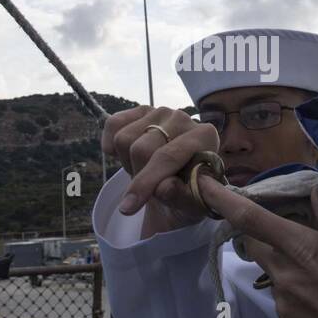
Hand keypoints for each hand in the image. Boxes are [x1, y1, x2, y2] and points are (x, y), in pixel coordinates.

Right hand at [100, 105, 220, 234]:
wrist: (176, 182)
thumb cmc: (187, 194)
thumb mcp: (189, 205)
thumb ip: (180, 197)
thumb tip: (164, 188)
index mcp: (205, 136)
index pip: (168, 156)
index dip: (146, 182)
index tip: (128, 207)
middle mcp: (183, 118)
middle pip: (140, 149)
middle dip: (137, 176)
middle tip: (148, 188)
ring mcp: (160, 112)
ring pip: (123, 139)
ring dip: (127, 163)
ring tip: (145, 171)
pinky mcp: (140, 110)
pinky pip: (113, 125)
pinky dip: (112, 147)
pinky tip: (128, 157)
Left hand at [199, 177, 317, 317]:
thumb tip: (316, 192)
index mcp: (302, 247)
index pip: (250, 219)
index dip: (223, 200)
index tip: (205, 185)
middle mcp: (283, 274)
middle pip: (255, 246)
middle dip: (268, 239)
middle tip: (300, 245)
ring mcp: (281, 305)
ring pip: (273, 278)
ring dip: (288, 274)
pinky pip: (282, 308)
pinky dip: (297, 304)